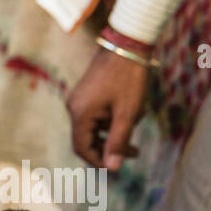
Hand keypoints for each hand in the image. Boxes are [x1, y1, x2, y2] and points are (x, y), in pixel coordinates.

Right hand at [66, 47, 148, 170]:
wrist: (128, 42)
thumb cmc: (129, 77)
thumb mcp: (127, 112)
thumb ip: (118, 141)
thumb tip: (113, 168)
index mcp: (80, 114)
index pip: (82, 148)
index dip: (99, 160)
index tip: (117, 166)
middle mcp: (74, 107)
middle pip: (87, 138)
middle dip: (110, 146)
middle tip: (135, 152)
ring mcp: (79, 98)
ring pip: (93, 126)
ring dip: (113, 132)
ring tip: (136, 129)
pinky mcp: (86, 91)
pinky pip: (95, 113)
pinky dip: (110, 119)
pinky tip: (129, 113)